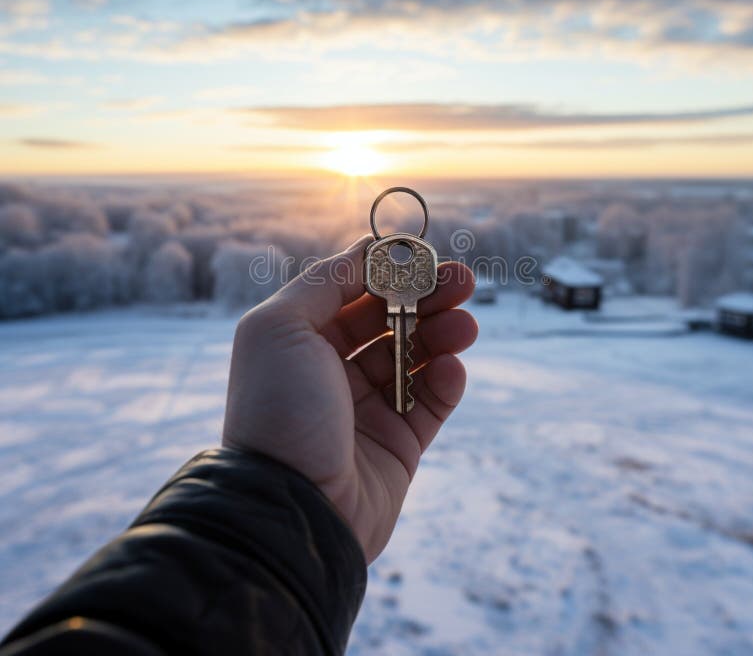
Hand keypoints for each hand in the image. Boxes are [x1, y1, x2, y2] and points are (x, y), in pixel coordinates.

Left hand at [222, 235, 477, 561]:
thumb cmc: (279, 411)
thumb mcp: (280, 328)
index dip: (389, 271)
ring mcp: (368, 409)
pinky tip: (452, 368)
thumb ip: (324, 281)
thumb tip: (368, 250)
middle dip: (427, 297)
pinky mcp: (399, 444)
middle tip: (463, 280)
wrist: (292, 510)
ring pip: (417, 357)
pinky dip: (446, 381)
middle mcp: (333, 371)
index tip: (423, 256)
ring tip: (465, 323)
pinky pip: (432, 402)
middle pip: (390, 321)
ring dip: (444, 334)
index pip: (353, 292)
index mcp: (301, 342)